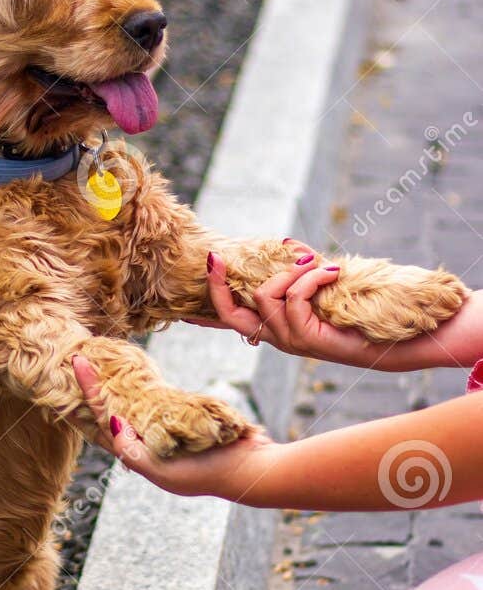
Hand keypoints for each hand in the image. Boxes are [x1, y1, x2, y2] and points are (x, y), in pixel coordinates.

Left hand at [72, 354, 280, 502]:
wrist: (247, 467)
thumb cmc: (205, 473)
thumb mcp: (162, 471)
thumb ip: (132, 451)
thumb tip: (113, 422)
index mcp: (136, 454)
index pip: (103, 418)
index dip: (88, 391)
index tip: (78, 362)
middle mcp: (145, 441)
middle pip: (110, 410)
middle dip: (92, 388)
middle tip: (77, 359)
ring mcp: (162, 428)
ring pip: (130, 401)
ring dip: (113, 383)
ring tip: (98, 362)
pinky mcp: (182, 417)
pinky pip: (154, 398)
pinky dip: (140, 385)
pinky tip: (131, 372)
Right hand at [199, 253, 378, 364]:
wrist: (397, 341)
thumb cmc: (364, 313)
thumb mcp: (326, 290)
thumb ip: (303, 275)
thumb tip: (289, 247)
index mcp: (277, 327)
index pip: (232, 319)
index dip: (207, 306)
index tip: (191, 287)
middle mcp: (278, 337)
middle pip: (230, 314)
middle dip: (218, 284)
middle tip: (216, 258)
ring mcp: (290, 341)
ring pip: (265, 296)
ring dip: (291, 271)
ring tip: (318, 263)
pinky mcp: (307, 339)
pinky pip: (294, 298)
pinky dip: (310, 278)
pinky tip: (331, 272)